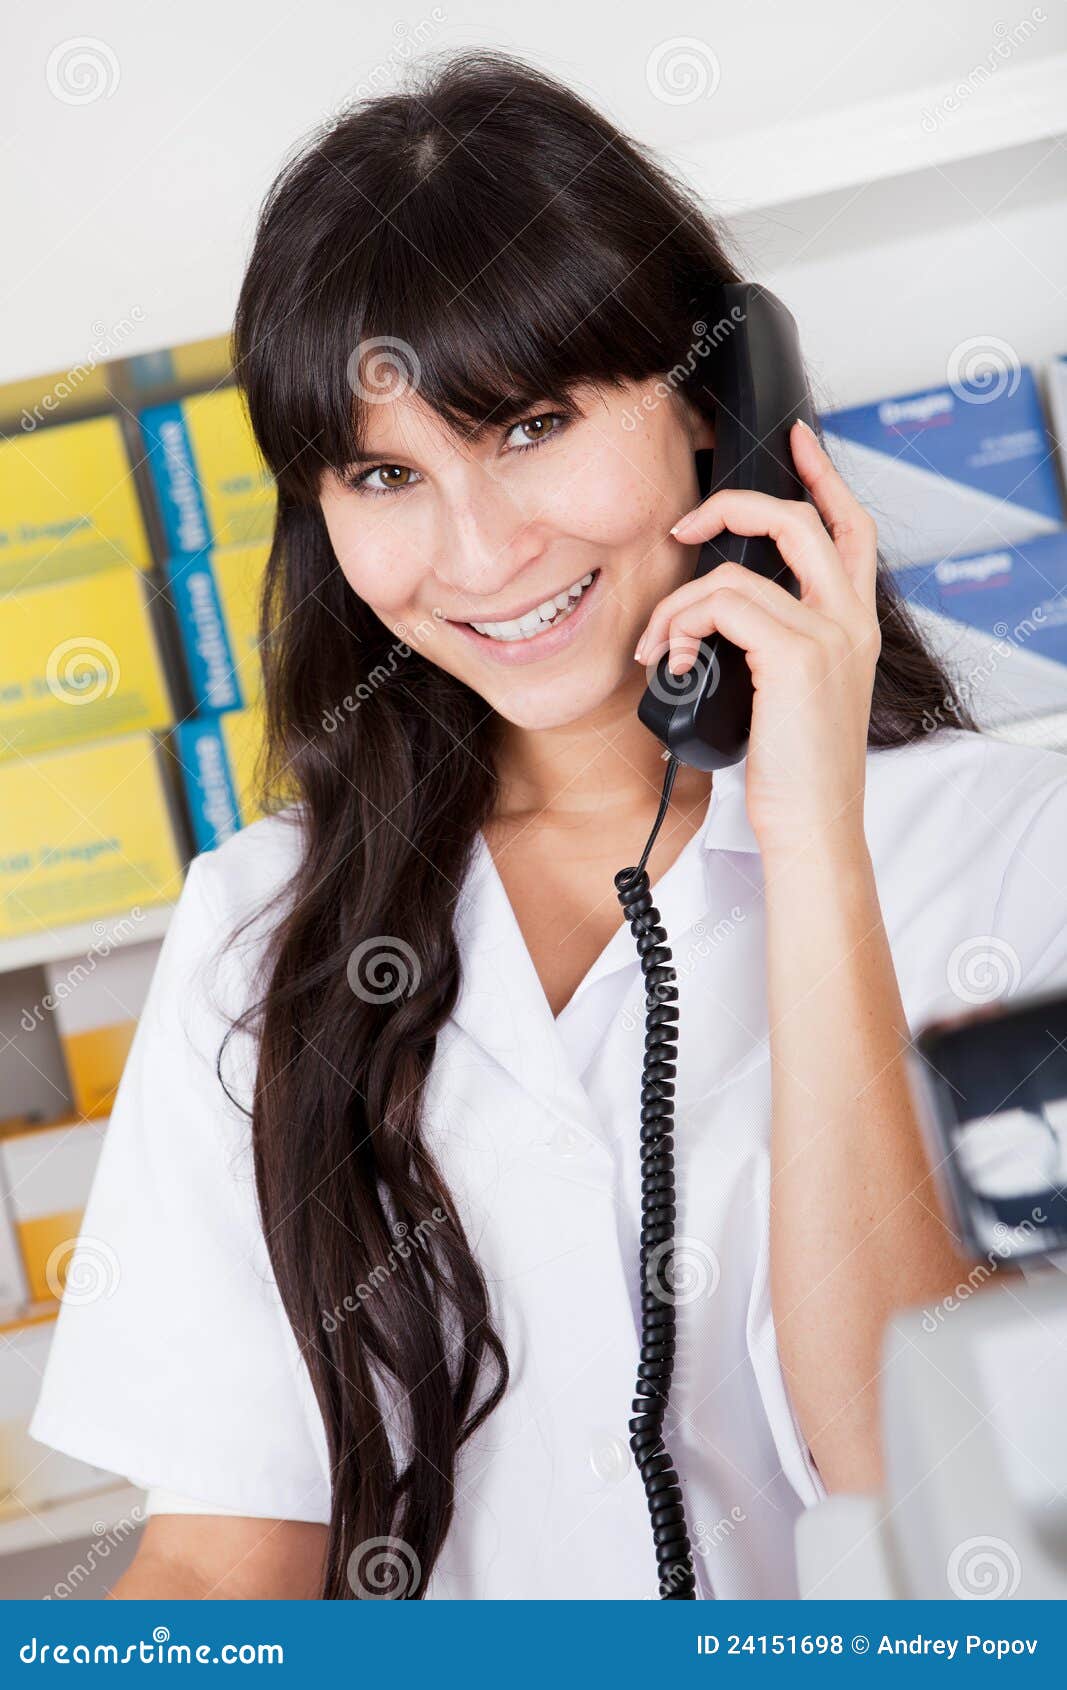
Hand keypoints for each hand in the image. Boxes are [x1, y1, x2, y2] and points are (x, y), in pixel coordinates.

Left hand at [633, 420, 880, 858]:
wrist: (812, 825)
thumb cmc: (796, 773)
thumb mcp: (791, 693)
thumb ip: (774, 642)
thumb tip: (712, 615)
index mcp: (856, 626)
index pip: (852, 528)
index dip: (826, 476)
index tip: (798, 441)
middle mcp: (851, 621)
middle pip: (798, 520)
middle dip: (732, 506)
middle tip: (684, 525)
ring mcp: (828, 634)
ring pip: (734, 574)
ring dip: (676, 605)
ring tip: (657, 647)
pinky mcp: (795, 654)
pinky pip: (719, 606)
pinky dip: (679, 627)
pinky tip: (671, 663)